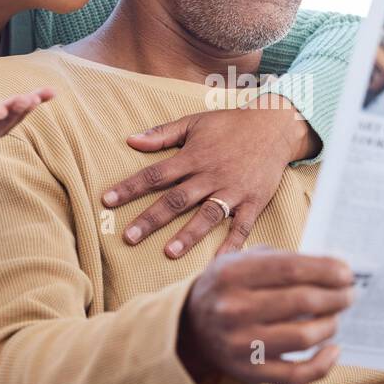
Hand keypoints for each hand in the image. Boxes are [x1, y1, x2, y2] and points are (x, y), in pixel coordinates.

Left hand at [102, 103, 318, 258]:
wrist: (275, 125)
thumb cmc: (231, 124)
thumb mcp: (195, 122)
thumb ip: (162, 134)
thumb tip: (129, 140)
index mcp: (193, 156)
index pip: (155, 174)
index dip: (130, 187)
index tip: (108, 201)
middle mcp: (210, 175)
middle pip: (176, 200)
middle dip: (151, 219)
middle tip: (129, 237)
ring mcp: (233, 190)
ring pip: (207, 215)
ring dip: (188, 234)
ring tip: (169, 252)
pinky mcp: (253, 201)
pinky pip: (241, 226)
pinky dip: (231, 245)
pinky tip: (217, 262)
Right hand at [178, 248, 353, 383]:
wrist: (190, 327)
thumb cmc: (228, 288)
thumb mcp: (241, 261)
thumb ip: (282, 259)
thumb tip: (334, 269)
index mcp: (232, 274)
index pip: (291, 268)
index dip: (326, 269)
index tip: (347, 272)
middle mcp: (233, 309)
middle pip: (302, 301)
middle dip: (336, 296)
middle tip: (349, 294)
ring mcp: (240, 344)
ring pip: (303, 337)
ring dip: (331, 325)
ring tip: (336, 316)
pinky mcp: (248, 373)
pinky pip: (296, 376)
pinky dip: (322, 365)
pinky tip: (333, 350)